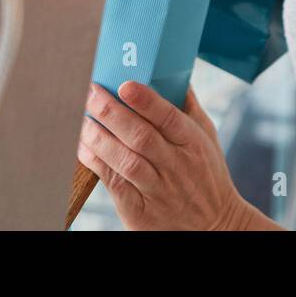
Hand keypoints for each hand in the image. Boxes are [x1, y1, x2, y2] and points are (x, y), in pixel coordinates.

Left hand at [77, 81, 263, 229]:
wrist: (214, 225)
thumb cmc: (207, 173)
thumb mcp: (207, 137)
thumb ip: (188, 106)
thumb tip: (171, 71)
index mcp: (193, 143)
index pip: (169, 118)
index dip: (146, 101)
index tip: (125, 85)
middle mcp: (177, 166)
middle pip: (141, 137)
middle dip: (111, 112)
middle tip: (90, 92)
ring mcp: (159, 190)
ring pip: (125, 161)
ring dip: (99, 137)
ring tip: (81, 118)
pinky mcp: (141, 211)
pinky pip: (115, 184)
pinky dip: (96, 164)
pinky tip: (83, 147)